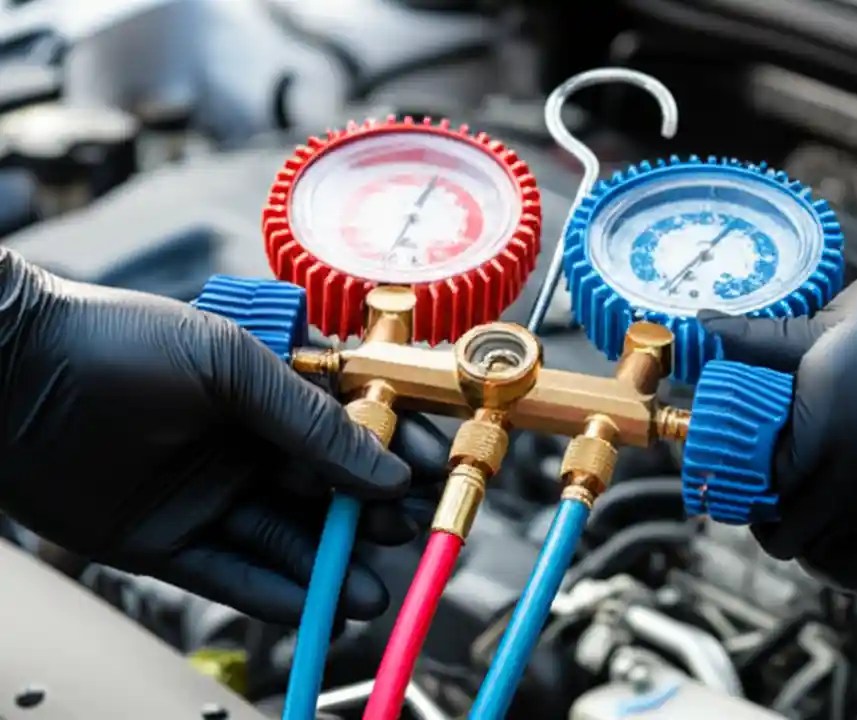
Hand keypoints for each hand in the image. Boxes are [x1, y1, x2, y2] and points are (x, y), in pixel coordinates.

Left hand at [0, 251, 445, 623]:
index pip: (350, 428)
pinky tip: (312, 603)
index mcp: (269, 393)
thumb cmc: (118, 342)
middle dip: (369, 518)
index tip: (432, 474)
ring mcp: (208, 497)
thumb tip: (386, 465)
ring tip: (369, 592)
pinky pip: (231, 574)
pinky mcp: (168, 542)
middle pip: (326, 494)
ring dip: (330, 567)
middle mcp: (246, 447)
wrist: (11, 375)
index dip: (393, 451)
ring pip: (285, 541)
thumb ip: (310, 418)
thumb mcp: (230, 363)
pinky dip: (273, 591)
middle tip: (403, 537)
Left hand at [701, 184, 856, 613]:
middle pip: (788, 537)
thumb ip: (768, 345)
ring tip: (835, 511)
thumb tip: (699, 337)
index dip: (746, 478)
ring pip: (836, 571)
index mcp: (831, 413)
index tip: (755, 469)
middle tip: (792, 490)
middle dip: (780, 515)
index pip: (753, 482)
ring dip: (825, 548)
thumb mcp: (850, 313)